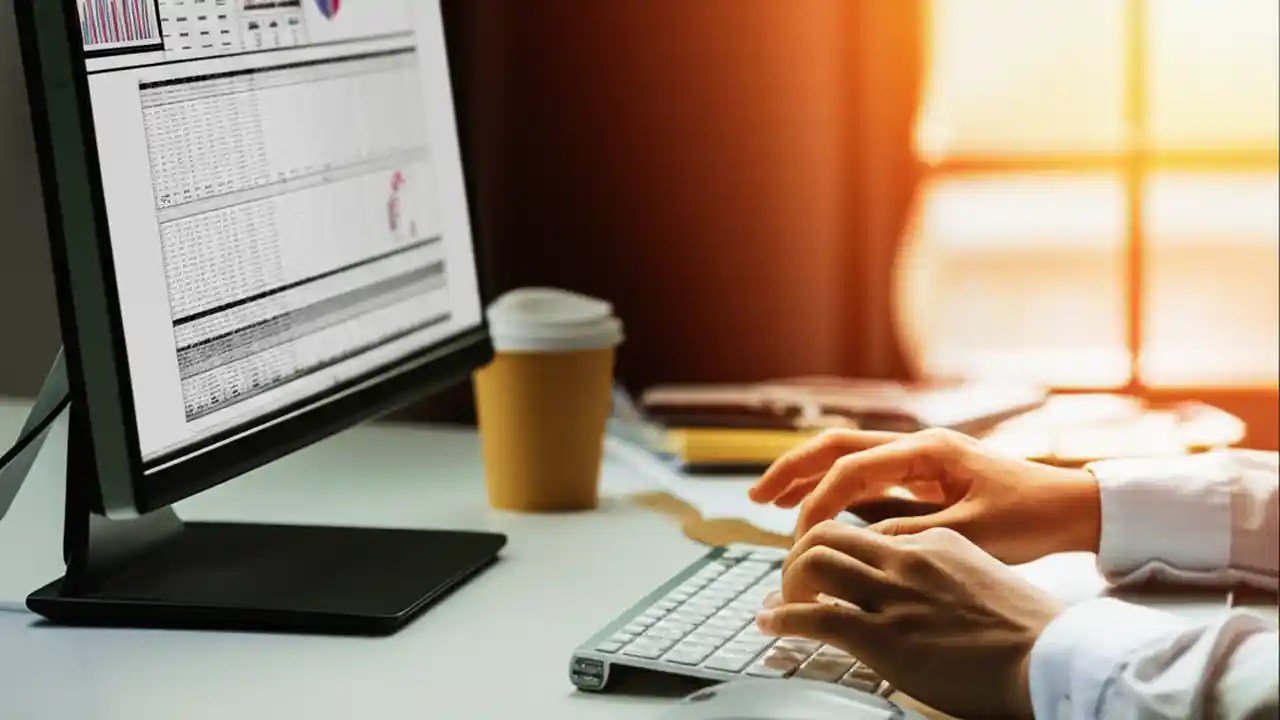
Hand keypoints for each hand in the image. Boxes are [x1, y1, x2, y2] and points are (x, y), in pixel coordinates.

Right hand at [748, 428, 1101, 564]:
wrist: (1072, 506)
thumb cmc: (1030, 518)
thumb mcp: (970, 535)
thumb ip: (911, 536)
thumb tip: (857, 544)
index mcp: (927, 451)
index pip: (852, 470)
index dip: (819, 503)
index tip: (800, 537)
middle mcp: (917, 444)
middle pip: (837, 445)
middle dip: (792, 469)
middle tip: (756, 497)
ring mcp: (920, 455)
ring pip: (848, 455)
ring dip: (808, 474)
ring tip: (771, 499)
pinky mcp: (925, 472)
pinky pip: (867, 472)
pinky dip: (835, 485)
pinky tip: (818, 503)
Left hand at [757, 523, 1063, 717]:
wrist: (1054, 659)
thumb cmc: (1029, 632)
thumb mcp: (983, 580)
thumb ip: (945, 572)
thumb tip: (921, 587)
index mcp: (934, 541)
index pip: (865, 525)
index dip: (832, 540)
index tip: (819, 559)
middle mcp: (908, 558)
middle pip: (826, 531)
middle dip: (796, 553)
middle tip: (789, 579)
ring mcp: (894, 595)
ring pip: (811, 563)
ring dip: (785, 583)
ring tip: (780, 604)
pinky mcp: (883, 636)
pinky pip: (813, 617)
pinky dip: (781, 618)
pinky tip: (771, 624)